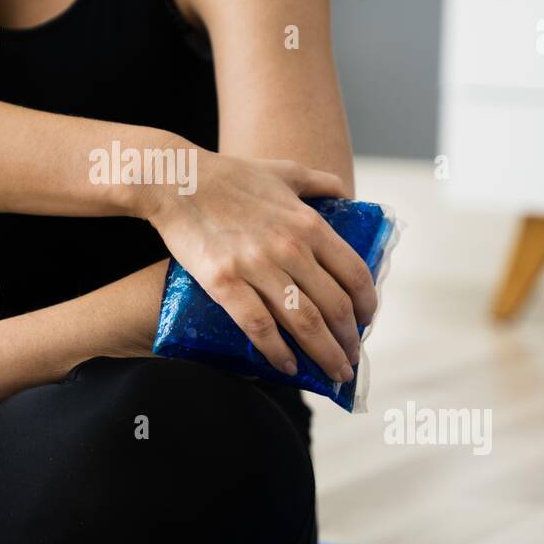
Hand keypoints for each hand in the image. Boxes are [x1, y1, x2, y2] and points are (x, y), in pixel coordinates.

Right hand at [140, 146, 376, 382]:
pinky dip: (278, 353)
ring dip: (324, 354)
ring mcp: (257, 266)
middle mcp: (290, 247)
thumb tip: (344, 191)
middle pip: (335, 306)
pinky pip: (259, 327)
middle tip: (350, 358)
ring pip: (304, 322)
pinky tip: (288, 367)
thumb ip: (319, 182)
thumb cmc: (229, 174)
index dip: (367, 304)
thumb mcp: (284, 171)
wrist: (176, 180)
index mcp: (309, 223)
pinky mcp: (224, 282)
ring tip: (332, 372)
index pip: (354, 273)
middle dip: (349, 339)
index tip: (366, 321)